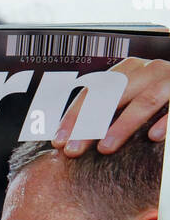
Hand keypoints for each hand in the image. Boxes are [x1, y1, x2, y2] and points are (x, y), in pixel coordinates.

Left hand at [52, 56, 168, 152]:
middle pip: (113, 95)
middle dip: (90, 123)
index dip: (75, 115)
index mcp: (130, 69)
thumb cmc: (162, 98)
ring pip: (144, 100)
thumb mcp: (134, 97)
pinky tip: (153, 137)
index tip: (60, 140)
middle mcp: (150, 69)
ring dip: (123, 125)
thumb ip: (110, 109)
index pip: (95, 91)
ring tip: (105, 148)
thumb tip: (73, 135)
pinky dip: (166, 121)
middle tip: (74, 150)